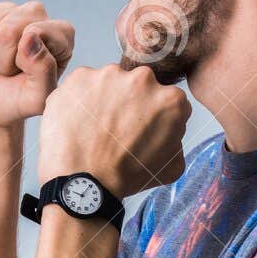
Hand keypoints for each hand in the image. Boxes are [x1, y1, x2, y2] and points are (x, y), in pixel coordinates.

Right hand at [0, 1, 73, 129]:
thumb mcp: (36, 98)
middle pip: (7, 29)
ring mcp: (2, 10)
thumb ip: (44, 69)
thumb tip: (29, 35)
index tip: (24, 73)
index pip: (36, 31)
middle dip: (1, 60)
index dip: (23, 59)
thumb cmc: (13, 101)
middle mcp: (33, 14)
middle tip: (5, 72)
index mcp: (59, 33)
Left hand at [38, 64, 190, 196]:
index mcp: (171, 99)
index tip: (141, 129)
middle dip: (129, 102)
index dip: (153, 115)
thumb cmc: (125, 176)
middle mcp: (143, 79)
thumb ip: (177, 137)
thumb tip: (169, 127)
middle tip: (116, 129)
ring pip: (109, 82)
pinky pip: (82, 84)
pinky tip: (79, 121)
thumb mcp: (171, 166)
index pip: (166, 99)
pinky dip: (80, 99)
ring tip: (94, 127)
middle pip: (137, 86)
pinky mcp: (79, 77)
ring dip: (104, 98)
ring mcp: (109, 75)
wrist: (84, 182)